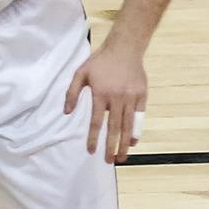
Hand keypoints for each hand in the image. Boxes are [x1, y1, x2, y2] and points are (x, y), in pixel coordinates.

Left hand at [65, 43, 146, 163]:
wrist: (125, 47)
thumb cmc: (100, 61)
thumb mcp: (80, 73)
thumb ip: (72, 93)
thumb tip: (66, 112)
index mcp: (101, 94)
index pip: (96, 122)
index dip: (93, 138)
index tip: (91, 151)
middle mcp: (117, 98)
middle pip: (114, 127)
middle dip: (112, 146)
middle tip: (110, 161)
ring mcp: (132, 96)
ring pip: (128, 124)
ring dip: (125, 142)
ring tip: (122, 156)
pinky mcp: (142, 94)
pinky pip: (140, 115)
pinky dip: (137, 128)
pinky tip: (133, 140)